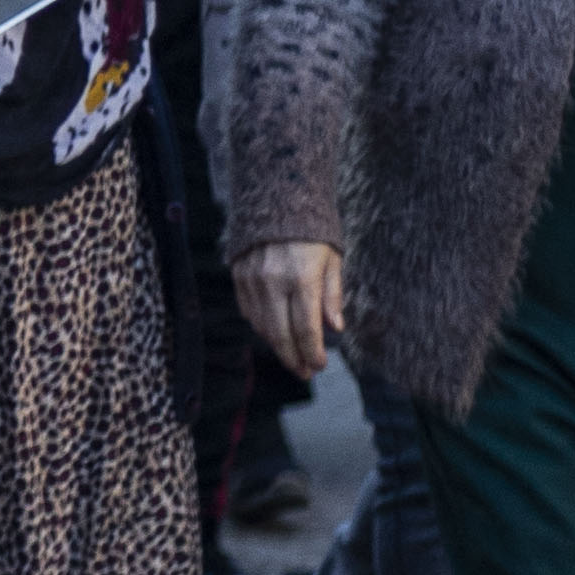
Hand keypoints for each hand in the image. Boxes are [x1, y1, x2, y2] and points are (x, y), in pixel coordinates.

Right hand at [237, 239, 346, 377]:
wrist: (277, 201)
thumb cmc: (312, 234)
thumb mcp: (332, 261)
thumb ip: (332, 296)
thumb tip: (335, 328)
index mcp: (302, 278)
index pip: (306, 328)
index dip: (312, 353)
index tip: (319, 366)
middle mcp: (274, 282)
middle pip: (281, 334)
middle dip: (294, 358)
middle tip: (305, 373)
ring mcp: (252, 280)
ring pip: (263, 327)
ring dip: (278, 347)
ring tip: (293, 358)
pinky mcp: (239, 276)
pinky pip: (249, 312)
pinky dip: (262, 327)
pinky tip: (275, 334)